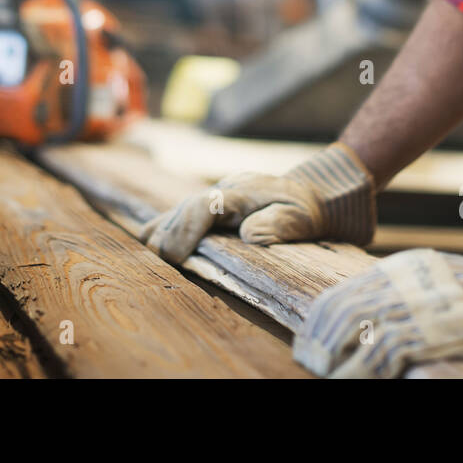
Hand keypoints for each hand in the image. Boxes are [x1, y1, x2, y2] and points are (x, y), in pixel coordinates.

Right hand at [138, 142, 375, 264]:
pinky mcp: (208, 207)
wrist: (310, 192)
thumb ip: (278, 223)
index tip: (176, 257)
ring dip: (161, 238)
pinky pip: (176, 217)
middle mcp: (221, 190)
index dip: (186, 230)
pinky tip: (154, 254)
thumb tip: (248, 234)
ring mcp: (212, 196)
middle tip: (161, 271)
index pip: (203, 206)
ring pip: (173, 213)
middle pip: (181, 211)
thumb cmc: (305, 209)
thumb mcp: (302, 217)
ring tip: (153, 267)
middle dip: (168, 241)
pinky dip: (163, 234)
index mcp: (241, 191)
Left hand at [293, 206, 462, 376]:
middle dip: (319, 344)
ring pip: (356, 340)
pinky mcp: (429, 334)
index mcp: (396, 272)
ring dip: (337, 364)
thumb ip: (398, 289)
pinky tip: (358, 380)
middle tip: (311, 363)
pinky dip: (365, 372)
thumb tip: (367, 313)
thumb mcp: (431, 275)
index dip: (318, 324)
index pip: (339, 297)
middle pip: (339, 318)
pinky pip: (383, 358)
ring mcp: (413, 310)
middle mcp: (398, 287)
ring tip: (329, 376)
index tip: (310, 342)